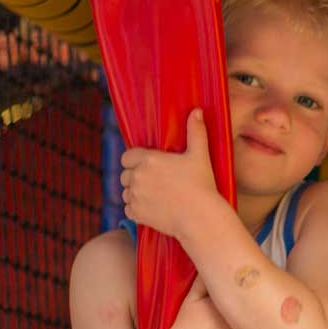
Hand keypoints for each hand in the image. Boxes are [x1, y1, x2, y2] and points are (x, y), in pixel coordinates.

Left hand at [119, 109, 223, 240]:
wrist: (201, 217)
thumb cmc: (202, 185)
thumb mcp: (200, 156)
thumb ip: (196, 132)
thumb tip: (197, 111)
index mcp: (148, 159)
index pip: (127, 157)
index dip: (135, 161)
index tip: (148, 167)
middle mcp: (137, 176)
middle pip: (125, 175)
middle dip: (135, 178)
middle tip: (154, 183)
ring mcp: (135, 196)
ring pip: (126, 193)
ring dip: (135, 194)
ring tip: (154, 197)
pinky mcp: (136, 213)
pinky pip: (128, 209)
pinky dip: (137, 210)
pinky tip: (153, 209)